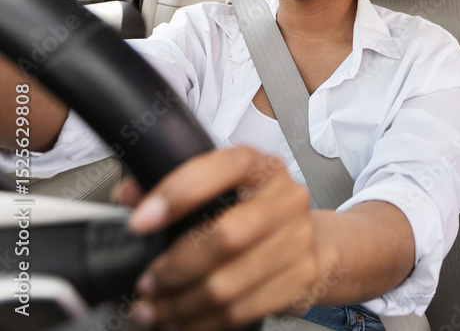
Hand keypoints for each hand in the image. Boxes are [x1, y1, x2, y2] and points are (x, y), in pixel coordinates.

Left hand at [125, 146, 324, 330]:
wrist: (308, 238)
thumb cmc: (252, 211)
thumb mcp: (218, 187)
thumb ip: (174, 187)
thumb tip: (129, 194)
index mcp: (260, 167)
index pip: (223, 170)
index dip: (179, 194)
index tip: (140, 223)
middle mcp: (286, 198)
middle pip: (228, 237)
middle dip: (176, 267)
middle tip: (147, 283)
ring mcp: (299, 239)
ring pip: (231, 283)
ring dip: (183, 304)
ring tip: (155, 310)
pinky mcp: (303, 276)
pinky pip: (245, 309)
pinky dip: (206, 322)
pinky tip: (184, 321)